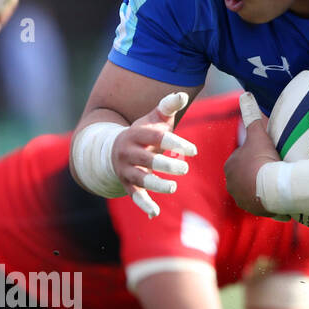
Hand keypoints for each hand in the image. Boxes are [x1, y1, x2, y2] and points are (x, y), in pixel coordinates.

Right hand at [111, 92, 197, 218]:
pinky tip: (155, 213)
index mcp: (137, 134)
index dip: (175, 144)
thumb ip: (168, 106)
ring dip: (156, 184)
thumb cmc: (145, 132)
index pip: (156, 138)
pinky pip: (134, 196)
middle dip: (165, 165)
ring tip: (173, 187)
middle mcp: (128, 152)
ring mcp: (126, 169)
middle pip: (147, 160)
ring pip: (140, 179)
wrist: (114, 147)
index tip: (194, 151)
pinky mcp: (126, 184)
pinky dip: (143, 204)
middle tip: (185, 169)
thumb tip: (182, 95)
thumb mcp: (154, 118)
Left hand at [225, 93, 288, 219]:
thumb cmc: (262, 159)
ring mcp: (243, 199)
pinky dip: (271, 199)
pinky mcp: (255, 210)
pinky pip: (264, 202)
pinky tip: (282, 193)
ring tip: (280, 181)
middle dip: (259, 172)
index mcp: (230, 166)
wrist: (272, 186)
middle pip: (248, 174)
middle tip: (277, 167)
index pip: (243, 158)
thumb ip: (251, 116)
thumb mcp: (258, 135)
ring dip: (265, 186)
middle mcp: (232, 184)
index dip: (257, 155)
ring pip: (255, 189)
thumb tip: (245, 94)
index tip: (270, 154)